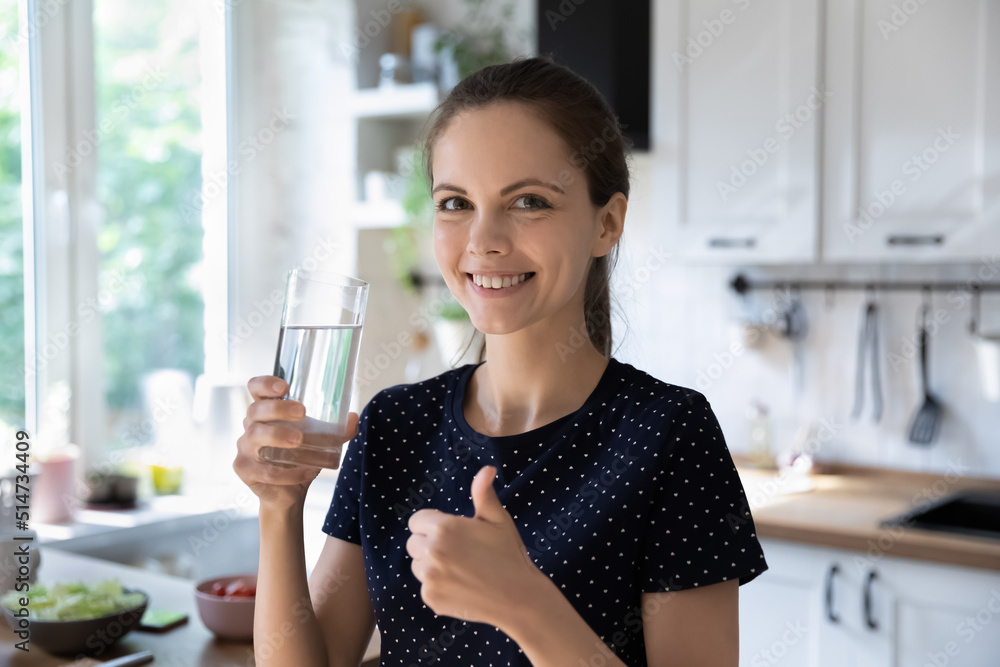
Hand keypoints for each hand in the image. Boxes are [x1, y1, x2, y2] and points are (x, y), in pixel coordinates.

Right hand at [233, 375, 358, 510]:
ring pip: (255, 436)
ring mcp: (245, 448)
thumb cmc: (299, 456)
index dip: (265, 383)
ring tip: (299, 441)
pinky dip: (289, 472)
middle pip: (255, 410)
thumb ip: (336, 430)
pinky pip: (265, 470)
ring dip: (278, 435)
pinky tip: (309, 472)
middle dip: (278, 408)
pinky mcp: (245, 470)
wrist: (289, 491)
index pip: (255, 388)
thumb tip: (354, 418)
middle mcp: (251, 426)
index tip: (284, 386)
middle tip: (302, 412)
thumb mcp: (319, 440)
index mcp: (266, 411)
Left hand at [406, 465, 541, 627]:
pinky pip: (425, 586)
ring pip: (417, 565)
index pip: (417, 521)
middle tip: (458, 552)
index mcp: (444, 528)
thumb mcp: (498, 520)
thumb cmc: (509, 554)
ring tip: (461, 569)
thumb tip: (487, 469)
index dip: (433, 526)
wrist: (518, 598)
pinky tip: (461, 585)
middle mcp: (432, 551)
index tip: (452, 534)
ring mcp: (429, 577)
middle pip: (413, 543)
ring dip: (431, 566)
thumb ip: (484, 493)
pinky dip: (438, 586)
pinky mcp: (431, 598)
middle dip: (429, 544)